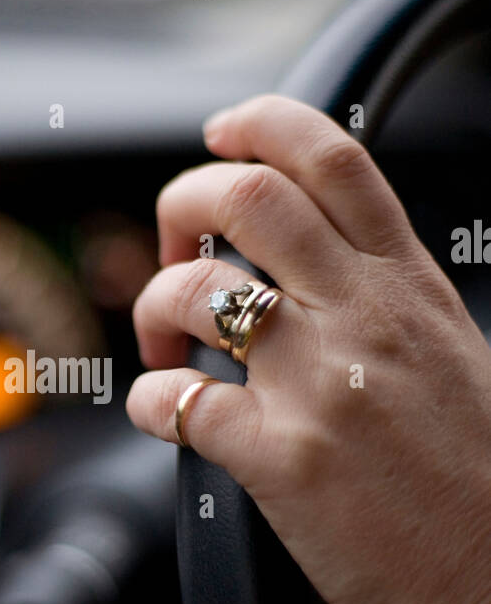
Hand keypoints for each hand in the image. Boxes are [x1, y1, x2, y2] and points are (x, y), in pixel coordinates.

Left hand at [126, 95, 490, 603]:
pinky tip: (159, 409)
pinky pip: (174, 400)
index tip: (220, 136)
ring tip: (163, 339)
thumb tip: (306, 260)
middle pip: (248, 198)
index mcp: (408, 287)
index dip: (260, 126)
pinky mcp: (279, 459)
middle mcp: (364, 319)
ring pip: (197, 289)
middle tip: (175, 242)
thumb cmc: (473, 477)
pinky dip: (146, 398)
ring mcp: (320, 386)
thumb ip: (383, 297)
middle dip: (185, 200)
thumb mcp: (450, 351)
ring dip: (153, 304)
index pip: (332, 159)